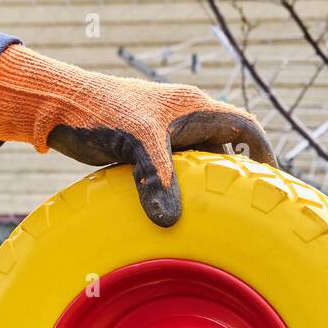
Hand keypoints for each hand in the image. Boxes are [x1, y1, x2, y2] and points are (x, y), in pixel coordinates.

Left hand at [0, 44, 276, 225]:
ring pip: (197, 160)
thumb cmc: (98, 111)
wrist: (55, 104)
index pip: (244, 127)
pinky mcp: (141, 146)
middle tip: (246, 208)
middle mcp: (182, 117)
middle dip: (236, 175)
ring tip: (216, 217)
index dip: (263, 153)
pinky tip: (174, 214)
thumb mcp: (136, 146)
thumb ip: (157, 184)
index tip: (272, 183)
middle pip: (224, 146)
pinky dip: (178, 190)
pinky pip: (172, 170)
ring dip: (206, 185)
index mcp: (192, 107)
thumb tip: (170, 223)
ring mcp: (161, 132)